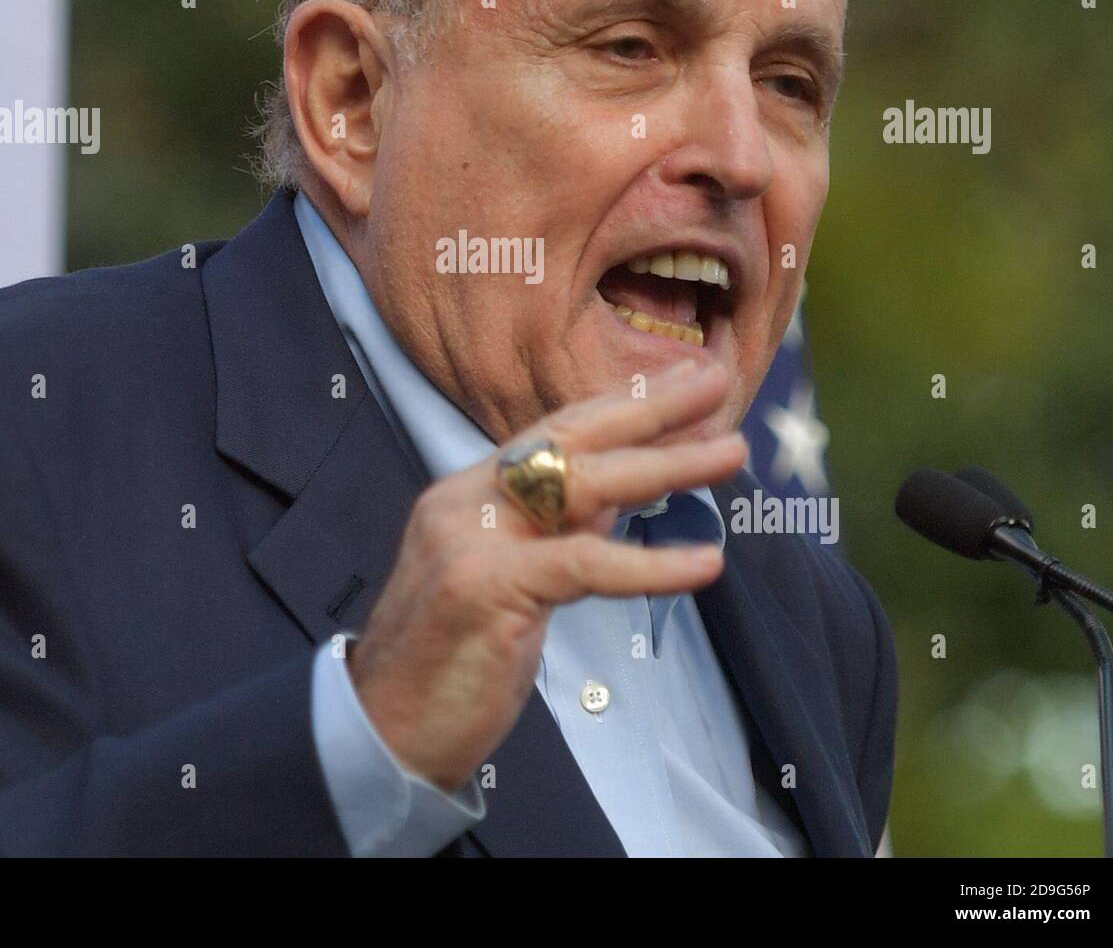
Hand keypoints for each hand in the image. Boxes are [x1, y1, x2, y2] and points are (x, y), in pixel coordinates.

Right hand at [348, 360, 745, 791]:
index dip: (620, 404)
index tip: (682, 384)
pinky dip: (650, 563)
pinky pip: (585, 564)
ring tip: (731, 453)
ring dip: (667, 465)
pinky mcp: (487, 586)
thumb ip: (556, 531)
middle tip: (714, 381)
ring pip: (584, 485)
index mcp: (470, 493)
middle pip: (570, 438)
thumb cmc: (451, 662)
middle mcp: (467, 501)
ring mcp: (472, 539)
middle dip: (649, 407)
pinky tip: (703, 563)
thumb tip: (619, 497)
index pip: (554, 432)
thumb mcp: (511, 580)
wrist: (381, 731)